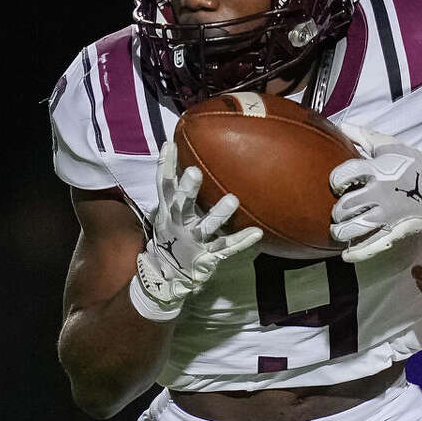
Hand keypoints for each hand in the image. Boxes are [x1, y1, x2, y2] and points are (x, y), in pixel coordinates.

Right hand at [130, 141, 264, 319]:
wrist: (168, 275)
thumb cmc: (173, 234)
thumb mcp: (168, 212)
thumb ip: (174, 188)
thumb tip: (178, 152)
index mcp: (169, 211)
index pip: (164, 186)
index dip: (165, 166)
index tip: (170, 144)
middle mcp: (179, 224)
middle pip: (181, 204)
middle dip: (187, 189)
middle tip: (194, 171)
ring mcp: (194, 241)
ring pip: (206, 227)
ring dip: (218, 214)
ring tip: (233, 199)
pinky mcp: (208, 257)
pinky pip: (226, 248)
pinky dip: (241, 241)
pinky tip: (257, 233)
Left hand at [329, 130, 421, 264]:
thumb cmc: (414, 163)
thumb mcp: (389, 144)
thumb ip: (363, 136)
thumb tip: (342, 126)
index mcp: (376, 170)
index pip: (344, 175)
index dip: (336, 181)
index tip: (338, 185)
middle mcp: (379, 194)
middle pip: (345, 206)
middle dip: (338, 211)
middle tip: (340, 212)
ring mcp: (387, 215)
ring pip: (353, 228)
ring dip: (340, 232)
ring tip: (339, 231)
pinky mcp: (395, 232)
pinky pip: (371, 247)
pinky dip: (355, 253)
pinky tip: (347, 254)